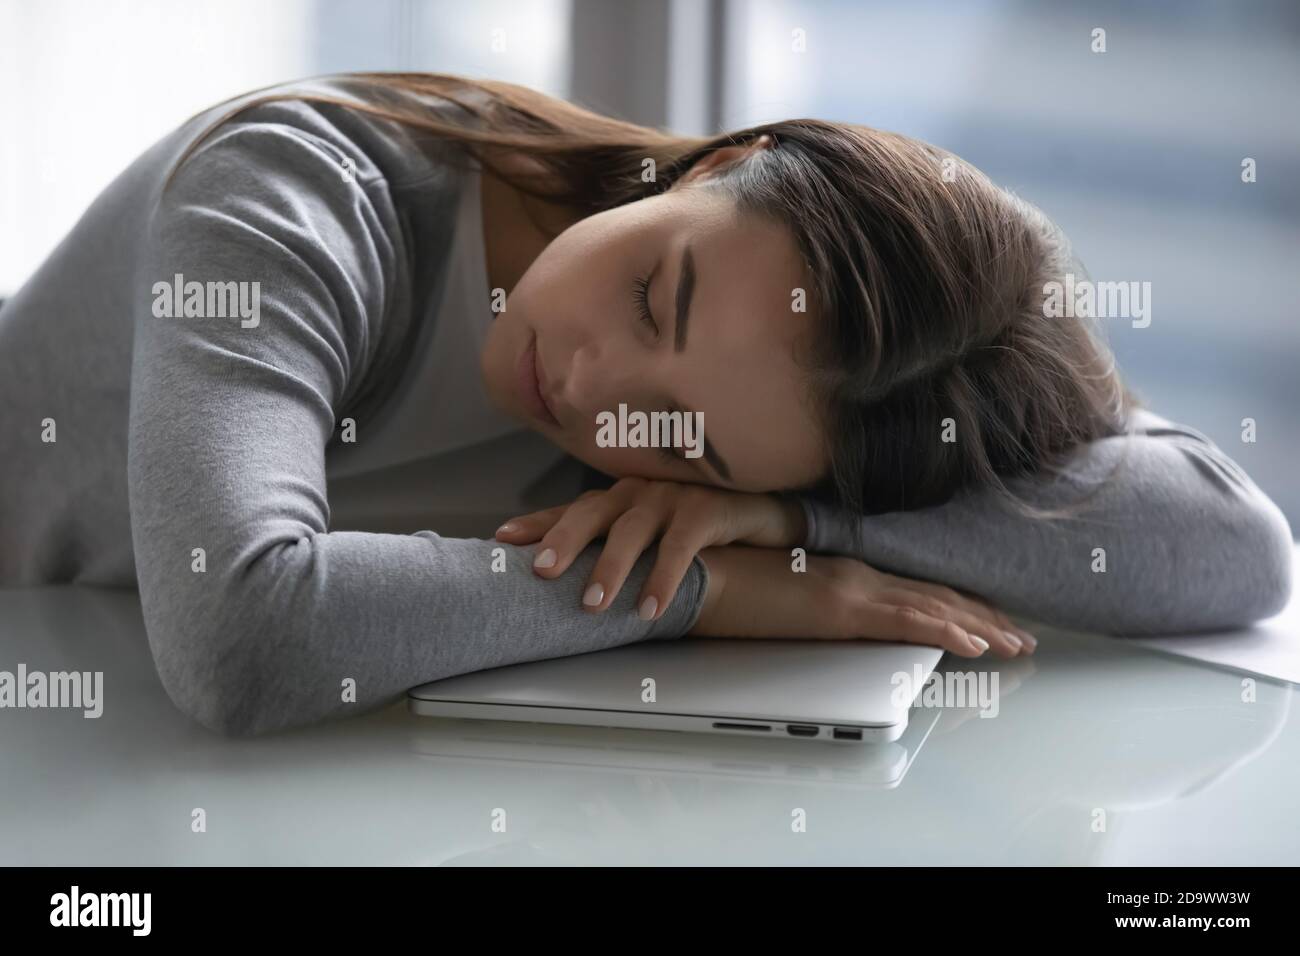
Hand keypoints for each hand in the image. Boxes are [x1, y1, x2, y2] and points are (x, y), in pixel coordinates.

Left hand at [494, 478, 805, 619]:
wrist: (759, 514)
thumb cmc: (695, 529)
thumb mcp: (651, 537)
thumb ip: (616, 549)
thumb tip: (569, 583)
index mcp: (619, 498)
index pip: (571, 510)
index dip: (538, 523)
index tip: (503, 540)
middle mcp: (638, 492)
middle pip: (591, 512)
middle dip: (564, 541)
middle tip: (542, 572)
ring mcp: (671, 497)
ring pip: (632, 531)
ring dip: (611, 568)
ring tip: (593, 605)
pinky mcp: (704, 510)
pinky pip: (679, 547)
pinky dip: (662, 579)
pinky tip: (649, 608)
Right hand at [691, 546, 1034, 657]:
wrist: (699, 573)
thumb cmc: (727, 586)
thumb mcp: (780, 601)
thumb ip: (811, 611)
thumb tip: (828, 628)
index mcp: (843, 574)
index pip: (913, 591)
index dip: (955, 605)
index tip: (986, 620)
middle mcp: (857, 577)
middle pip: (934, 598)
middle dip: (983, 618)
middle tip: (1019, 636)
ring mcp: (852, 590)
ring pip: (933, 609)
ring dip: (981, 627)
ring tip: (1015, 644)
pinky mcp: (842, 609)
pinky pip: (907, 622)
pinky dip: (946, 631)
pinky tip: (976, 644)